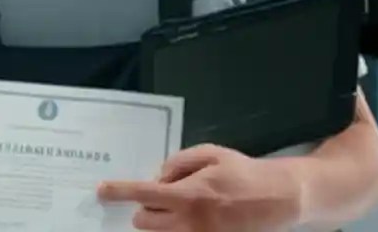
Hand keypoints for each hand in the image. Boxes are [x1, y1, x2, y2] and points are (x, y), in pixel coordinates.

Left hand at [97, 144, 304, 230]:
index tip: (101, 191)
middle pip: (143, 222)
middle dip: (144, 209)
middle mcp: (189, 221)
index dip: (118, 192)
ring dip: (158, 222)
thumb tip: (158, 177)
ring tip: (179, 207)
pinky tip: (189, 216)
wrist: (277, 198)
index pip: (143, 194)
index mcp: (189, 193)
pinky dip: (175, 229)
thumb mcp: (212, 154)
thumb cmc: (243, 172)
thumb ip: (179, 162)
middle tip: (160, 197)